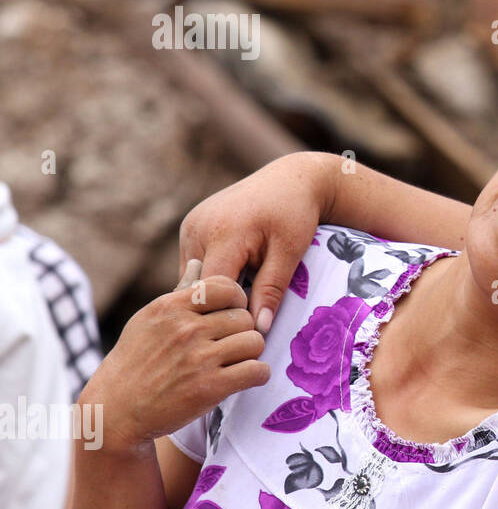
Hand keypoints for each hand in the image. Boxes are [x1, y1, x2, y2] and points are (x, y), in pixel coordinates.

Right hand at [80, 264, 270, 454]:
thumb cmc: (134, 363)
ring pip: (255, 342)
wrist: (115, 411)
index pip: (225, 286)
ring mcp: (199, 358)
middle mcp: (186, 329)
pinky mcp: (211, 387)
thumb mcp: (148, 321)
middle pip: (245, 317)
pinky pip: (257, 370)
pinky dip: (256, 375)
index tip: (231, 314)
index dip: (236, 300)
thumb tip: (198, 262)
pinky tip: (243, 377)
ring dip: (251, 354)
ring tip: (236, 361)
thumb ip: (179, 296)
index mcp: (171, 308)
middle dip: (242, 331)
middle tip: (231, 345)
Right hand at [178, 152, 332, 332]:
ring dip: (210, 293)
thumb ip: (271, 289)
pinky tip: (232, 285)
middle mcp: (197, 228)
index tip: (246, 330)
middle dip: (216, 307)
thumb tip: (259, 330)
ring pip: (191, 277)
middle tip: (238, 325)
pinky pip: (193, 264)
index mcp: (222, 234)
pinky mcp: (191, 226)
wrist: (292, 179)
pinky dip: (208, 278)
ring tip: (237, 304)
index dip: (227, 313)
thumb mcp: (289, 253)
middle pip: (197, 285)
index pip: (212, 290)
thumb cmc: (296, 214)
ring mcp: (190, 226)